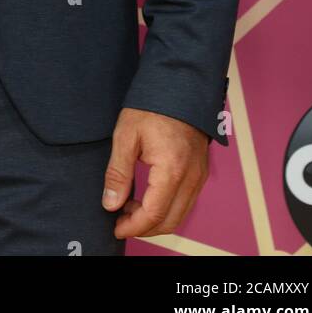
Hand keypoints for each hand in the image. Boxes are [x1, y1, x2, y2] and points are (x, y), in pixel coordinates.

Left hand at [102, 107, 208, 239]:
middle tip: (120, 220)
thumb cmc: (152, 106)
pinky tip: (147, 196)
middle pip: (170, 221)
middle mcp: (191, 177)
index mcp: (172, 169)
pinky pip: (185, 201)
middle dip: (144, 227)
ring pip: (180, 214)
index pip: (154, 213)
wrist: (179, 84)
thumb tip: (110, 204)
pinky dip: (167, 207)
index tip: (116, 227)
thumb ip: (118, 173)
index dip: (133, 226)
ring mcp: (199, 175)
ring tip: (130, 206)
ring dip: (155, 219)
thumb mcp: (126, 135)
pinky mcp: (200, 171)